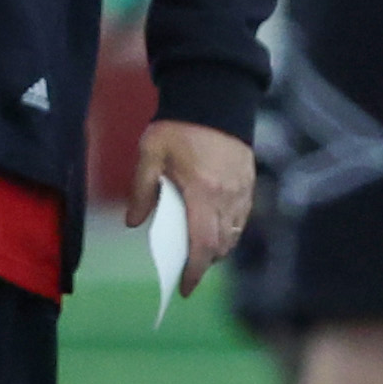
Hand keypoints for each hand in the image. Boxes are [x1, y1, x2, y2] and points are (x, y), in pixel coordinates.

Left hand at [127, 118, 254, 296]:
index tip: (184, 289)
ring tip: (198, 249)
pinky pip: (241, 217)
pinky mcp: (249, 182)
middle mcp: (227, 195)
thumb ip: (140, 189)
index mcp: (202, 191)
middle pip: (220, 245)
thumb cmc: (178, 126)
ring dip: (217, 247)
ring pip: (233, 233)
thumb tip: (133, 222)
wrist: (214, 94)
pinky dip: (228, 230)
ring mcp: (242, 189)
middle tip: (186, 270)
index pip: (202, 244)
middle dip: (204, 263)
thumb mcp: (150, 153)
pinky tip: (213, 227)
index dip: (194, 271)